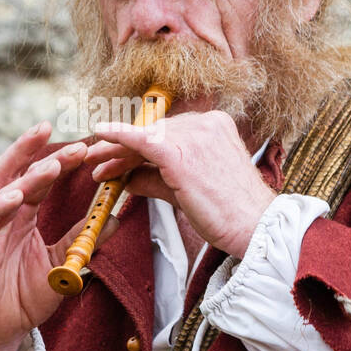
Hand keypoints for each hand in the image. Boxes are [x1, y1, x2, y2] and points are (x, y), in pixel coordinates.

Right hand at [0, 121, 87, 350]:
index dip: (59, 160)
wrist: (4, 331)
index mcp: (23, 216)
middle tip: (52, 127)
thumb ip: (83, 238)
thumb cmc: (26, 296)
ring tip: (51, 162)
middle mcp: (4, 217)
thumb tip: (114, 216)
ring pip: (1, 190)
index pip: (39, 178)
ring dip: (25, 173)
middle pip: (14, 171)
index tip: (84, 146)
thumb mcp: (64, 263)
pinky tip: (17, 195)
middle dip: (31, 148)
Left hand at [86, 111, 275, 257]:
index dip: (138, 143)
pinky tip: (100, 134)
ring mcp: (195, 135)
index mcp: (215, 127)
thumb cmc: (230, 212)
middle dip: (124, 149)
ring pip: (145, 139)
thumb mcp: (189, 188)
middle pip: (154, 133)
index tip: (117, 155)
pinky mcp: (181, 153)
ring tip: (97, 166)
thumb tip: (128, 178)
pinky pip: (142, 140)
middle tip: (98, 161)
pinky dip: (118, 136)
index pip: (167, 132)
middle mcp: (206, 124)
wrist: (254, 226)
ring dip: (117, 152)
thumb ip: (157, 178)